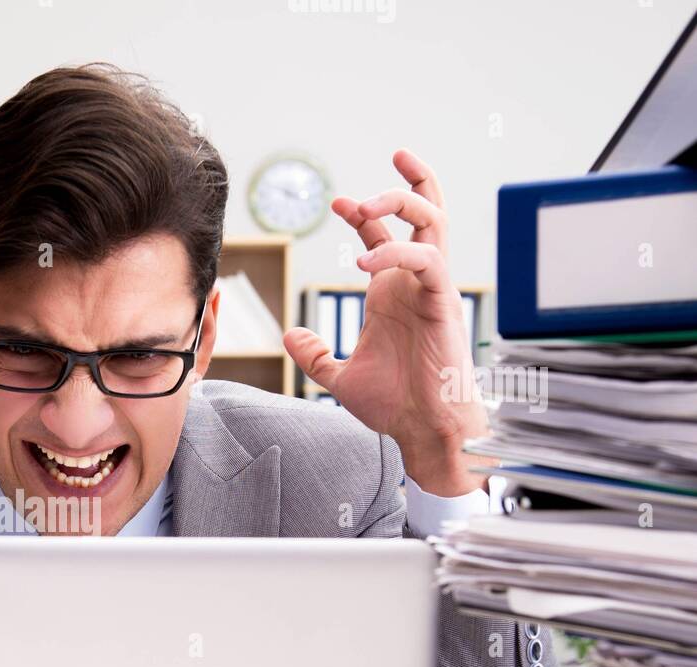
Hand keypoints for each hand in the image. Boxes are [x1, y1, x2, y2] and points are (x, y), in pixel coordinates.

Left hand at [282, 150, 489, 496]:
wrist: (422, 431)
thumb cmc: (394, 405)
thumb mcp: (340, 377)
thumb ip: (314, 355)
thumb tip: (289, 335)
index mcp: (391, 294)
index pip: (381, 238)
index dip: (361, 215)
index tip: (336, 203)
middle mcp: (413, 284)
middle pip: (424, 216)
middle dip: (406, 185)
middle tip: (380, 168)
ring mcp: (431, 290)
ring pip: (433, 223)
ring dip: (401, 202)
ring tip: (363, 208)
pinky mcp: (444, 303)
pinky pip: (428, 260)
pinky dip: (396, 253)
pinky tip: (364, 263)